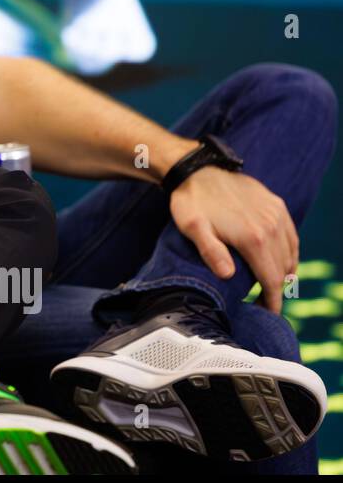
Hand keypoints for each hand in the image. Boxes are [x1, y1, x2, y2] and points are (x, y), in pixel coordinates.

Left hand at [170, 167, 297, 311]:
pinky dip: (289, 252)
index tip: (269, 314)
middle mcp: (271, 227)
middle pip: (283, 269)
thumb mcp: (193, 228)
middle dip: (277, 290)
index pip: (272, 279)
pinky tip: (279, 259)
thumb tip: (229, 275)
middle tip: (263, 303)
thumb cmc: (191, 202)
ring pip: (291, 253)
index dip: (273, 301)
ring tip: (270, 285)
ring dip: (284, 272)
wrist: (198, 169)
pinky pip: (291, 236)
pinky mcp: (276, 205)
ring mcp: (276, 215)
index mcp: (253, 238)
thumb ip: (211, 252)